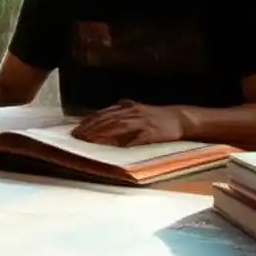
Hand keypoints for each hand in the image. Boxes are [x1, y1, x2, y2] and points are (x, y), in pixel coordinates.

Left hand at [71, 100, 185, 146]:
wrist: (179, 118)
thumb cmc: (154, 116)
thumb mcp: (134, 109)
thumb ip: (118, 113)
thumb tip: (98, 118)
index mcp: (126, 106)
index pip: (102, 113)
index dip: (88, 121)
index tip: (76, 129)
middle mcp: (132, 112)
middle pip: (107, 120)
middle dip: (90, 129)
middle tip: (77, 137)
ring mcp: (142, 122)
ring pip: (118, 127)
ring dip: (102, 134)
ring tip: (89, 141)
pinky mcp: (152, 133)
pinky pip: (137, 139)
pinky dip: (126, 143)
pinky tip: (116, 149)